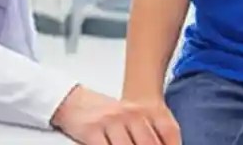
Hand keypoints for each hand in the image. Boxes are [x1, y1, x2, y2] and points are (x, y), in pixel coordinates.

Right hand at [51, 86, 180, 144]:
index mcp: (143, 110)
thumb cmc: (106, 115)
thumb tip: (168, 144)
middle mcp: (130, 114)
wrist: (73, 101)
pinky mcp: (92, 131)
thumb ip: (149, 133)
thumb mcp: (131, 118)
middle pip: (150, 144)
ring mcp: (111, 122)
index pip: (169, 132)